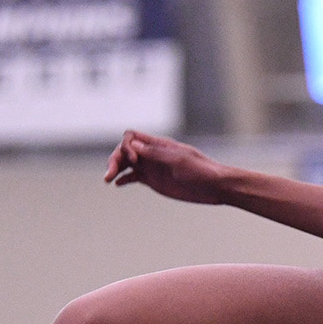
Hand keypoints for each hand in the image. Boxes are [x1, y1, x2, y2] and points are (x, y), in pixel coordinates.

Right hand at [104, 129, 236, 203]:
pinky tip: (118, 184)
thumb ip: (156, 154)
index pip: (132, 136)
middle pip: (125, 150)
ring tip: (107, 179)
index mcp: (159, 144)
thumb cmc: (201, 170)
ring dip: (115, 169)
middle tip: (109, 175)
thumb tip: (133, 145)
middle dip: (115, 159)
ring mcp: (152, 167)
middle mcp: (152, 154)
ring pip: (127, 164)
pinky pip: (134, 177)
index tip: (134, 160)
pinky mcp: (154, 181)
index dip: (126, 146)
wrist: (215, 187)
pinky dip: (124, 178)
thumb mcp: (178, 161)